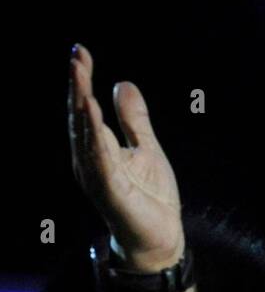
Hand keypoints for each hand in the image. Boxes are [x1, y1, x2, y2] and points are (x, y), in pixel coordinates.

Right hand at [68, 42, 184, 268]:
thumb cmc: (151, 199)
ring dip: (80, 102)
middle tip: (76, 55)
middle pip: (79, 116)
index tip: (81, 52)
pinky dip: (93, 133)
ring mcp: (97, 175)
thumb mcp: (147, 149)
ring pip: (84, 133)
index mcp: (98, 149)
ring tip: (79, 73)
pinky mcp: (109, 190)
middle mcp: (90, 160)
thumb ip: (133, 120)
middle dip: (77, 85)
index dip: (82, 81)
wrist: (160, 240)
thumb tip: (123, 83)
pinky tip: (92, 109)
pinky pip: (99, 157)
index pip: (85, 108)